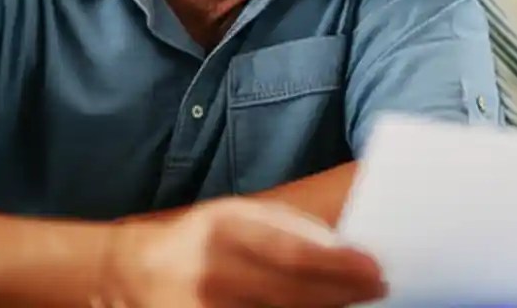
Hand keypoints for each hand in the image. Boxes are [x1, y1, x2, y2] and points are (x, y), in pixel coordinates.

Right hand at [105, 197, 386, 307]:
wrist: (137, 271)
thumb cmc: (204, 239)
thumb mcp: (241, 217)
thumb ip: (290, 230)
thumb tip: (348, 252)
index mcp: (224, 228)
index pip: (293, 253)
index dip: (340, 266)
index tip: (377, 270)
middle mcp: (210, 271)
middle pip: (293, 295)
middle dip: (343, 293)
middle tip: (378, 288)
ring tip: (348, 301)